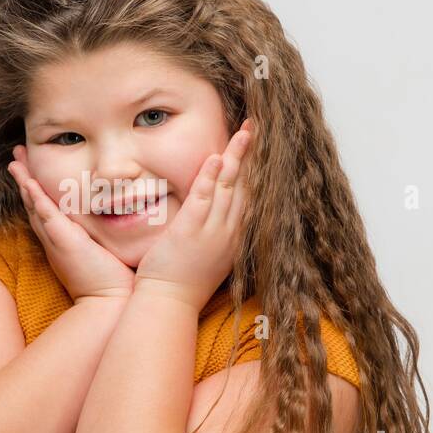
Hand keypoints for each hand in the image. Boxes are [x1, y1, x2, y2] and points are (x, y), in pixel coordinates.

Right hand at [6, 146, 136, 300]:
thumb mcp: (103, 255)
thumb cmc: (112, 283)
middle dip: (24, 180)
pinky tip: (29, 181)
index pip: (45, 211)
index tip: (32, 172)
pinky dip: (36, 197)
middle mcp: (54, 240)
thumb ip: (104, 240)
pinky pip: (46, 214)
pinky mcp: (63, 241)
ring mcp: (56, 240)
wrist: (110, 303)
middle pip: (33, 204)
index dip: (35, 191)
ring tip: (15, 161)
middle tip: (16, 158)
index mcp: (62, 243)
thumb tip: (121, 223)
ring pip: (34, 206)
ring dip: (24, 182)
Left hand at [132, 118, 253, 311]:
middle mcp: (230, 232)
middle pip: (247, 186)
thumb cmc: (185, 281)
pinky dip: (210, 177)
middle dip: (254, 155)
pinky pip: (203, 199)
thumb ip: (216, 230)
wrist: (169, 304)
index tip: (263, 146)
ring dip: (237, 157)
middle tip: (260, 127)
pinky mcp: (191, 232)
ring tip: (246, 131)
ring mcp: (212, 232)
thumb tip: (219, 210)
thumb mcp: (211, 254)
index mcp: (235, 237)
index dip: (258, 169)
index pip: (251, 196)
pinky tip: (216, 157)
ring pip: (230, 187)